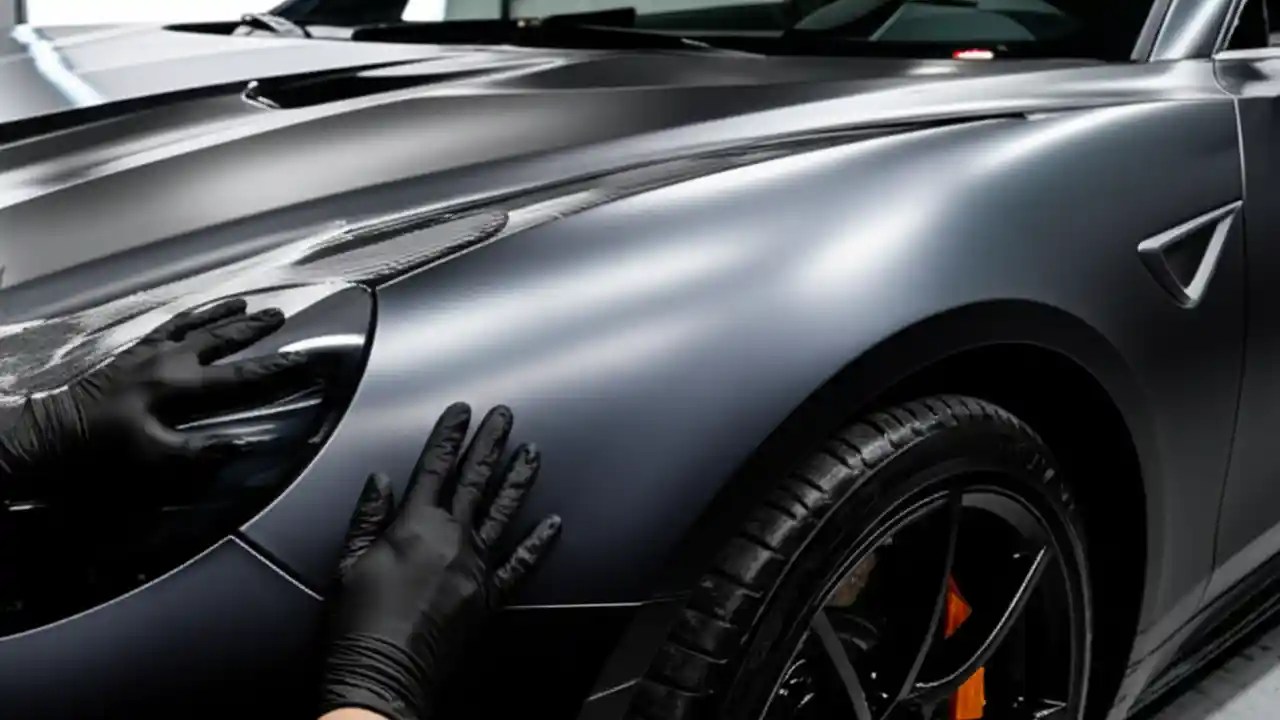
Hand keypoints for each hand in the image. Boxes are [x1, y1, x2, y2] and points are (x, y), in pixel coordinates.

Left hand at [0, 297, 312, 492]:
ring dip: (223, 314)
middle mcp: (170, 360)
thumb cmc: (107, 447)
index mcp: (180, 385)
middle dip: (253, 328)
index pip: (238, 375)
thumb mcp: (154, 455)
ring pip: (196, 324)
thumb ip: (198, 450)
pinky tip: (197, 313)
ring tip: (247, 303)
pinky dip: (188, 316)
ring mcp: (150, 351)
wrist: (57, 429)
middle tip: (280, 314)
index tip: (300, 357)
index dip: (273, 367)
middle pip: (221, 339)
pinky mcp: (134, 351)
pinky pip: (168, 325)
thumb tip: (241, 443)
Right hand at [319, 403, 561, 719]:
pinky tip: (554, 524)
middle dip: (491, 443)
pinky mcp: (489, 595)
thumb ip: (368, 517)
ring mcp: (475, 566)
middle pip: (475, 479)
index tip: (462, 412)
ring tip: (532, 452)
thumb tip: (381, 481)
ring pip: (504, 511)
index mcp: (414, 526)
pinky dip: (539, 543)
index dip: (449, 435)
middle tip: (505, 416)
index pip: (435, 467)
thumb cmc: (359, 625)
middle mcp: (451, 538)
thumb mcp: (346, 563)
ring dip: (518, 478)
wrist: (383, 675)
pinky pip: (521, 564)